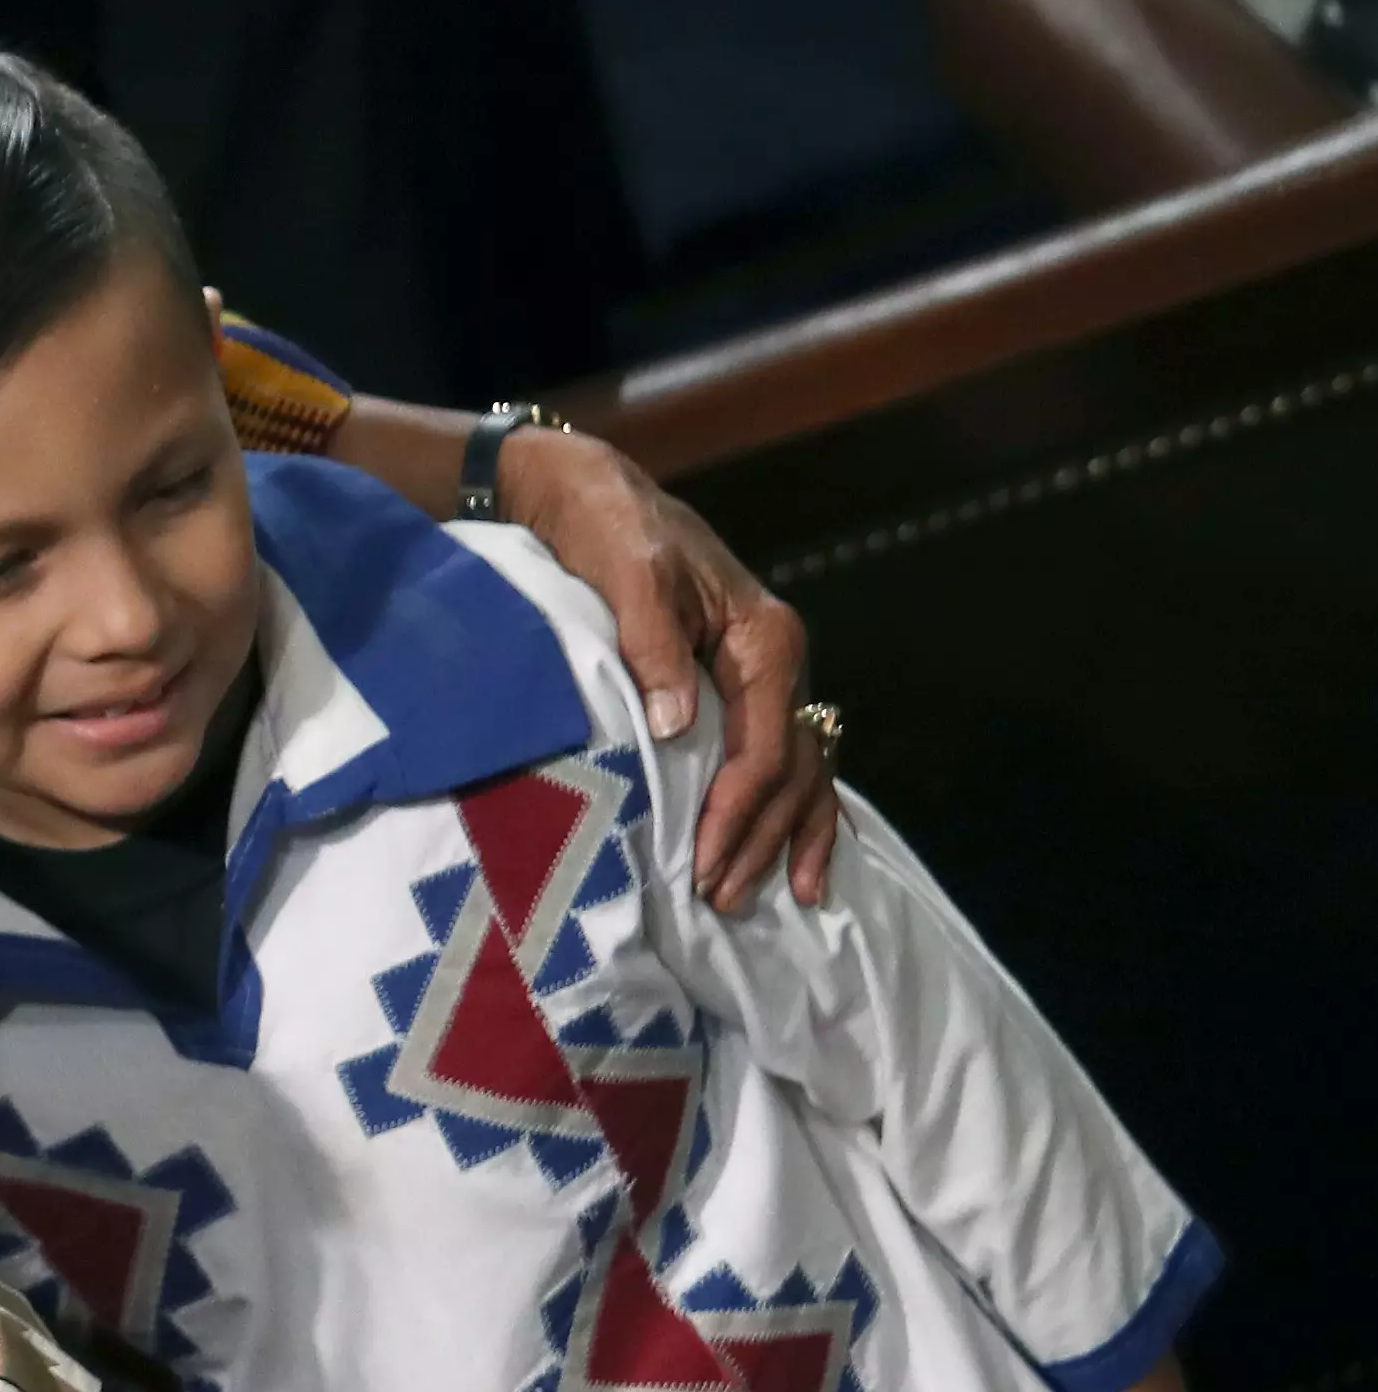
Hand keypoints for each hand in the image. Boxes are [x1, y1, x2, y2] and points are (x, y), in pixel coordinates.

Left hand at [493, 424, 838, 909]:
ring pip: (799, 770)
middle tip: (723, 899)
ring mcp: (767, 675)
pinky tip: (791, 853)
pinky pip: (782, 755)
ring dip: (783, 834)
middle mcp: (779, 660)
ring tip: (768, 896)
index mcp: (764, 638)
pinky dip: (790, 806)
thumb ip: (653, 648)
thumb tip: (678, 726)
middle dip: (760, 838)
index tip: (706, 864)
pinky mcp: (743, 685)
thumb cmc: (608, 530)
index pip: (764, 747)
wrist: (593, 492)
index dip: (738, 812)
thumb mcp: (627, 576)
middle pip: (790, 770)